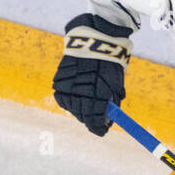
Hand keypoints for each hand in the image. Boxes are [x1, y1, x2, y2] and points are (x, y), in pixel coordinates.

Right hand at [52, 15, 131, 135]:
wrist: (92, 43)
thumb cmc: (110, 66)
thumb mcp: (116, 86)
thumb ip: (111, 104)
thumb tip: (107, 121)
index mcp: (97, 96)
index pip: (94, 121)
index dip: (99, 128)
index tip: (102, 131)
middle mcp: (79, 94)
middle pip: (83, 117)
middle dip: (91, 121)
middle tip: (98, 120)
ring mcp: (66, 88)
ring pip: (72, 109)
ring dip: (80, 111)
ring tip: (89, 104)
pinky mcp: (58, 83)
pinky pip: (64, 99)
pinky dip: (71, 101)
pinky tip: (78, 95)